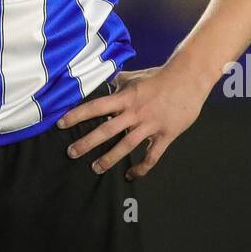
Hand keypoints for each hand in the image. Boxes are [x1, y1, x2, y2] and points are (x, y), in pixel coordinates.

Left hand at [56, 65, 206, 179]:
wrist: (189, 79)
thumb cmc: (160, 76)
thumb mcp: (135, 76)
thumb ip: (119, 82)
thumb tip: (106, 82)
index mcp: (126, 97)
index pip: (96, 107)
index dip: (77, 115)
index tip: (61, 123)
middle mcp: (135, 113)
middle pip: (106, 130)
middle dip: (87, 142)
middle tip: (71, 152)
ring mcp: (150, 125)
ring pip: (126, 146)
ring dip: (109, 158)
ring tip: (95, 168)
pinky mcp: (165, 135)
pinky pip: (152, 156)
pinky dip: (141, 168)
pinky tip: (131, 175)